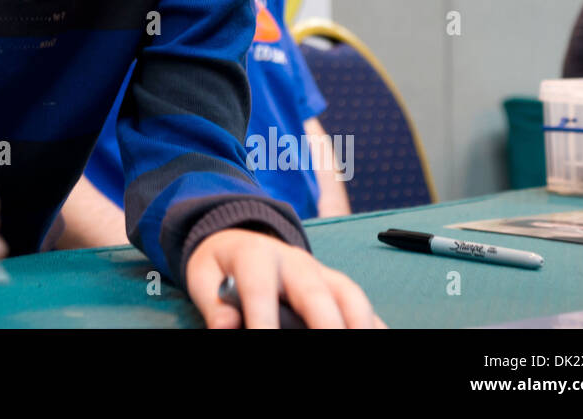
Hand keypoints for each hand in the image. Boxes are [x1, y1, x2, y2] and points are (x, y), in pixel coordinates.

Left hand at [185, 228, 384, 328]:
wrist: (244, 240)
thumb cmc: (223, 265)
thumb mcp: (203, 275)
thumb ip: (213, 302)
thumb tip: (224, 326)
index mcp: (256, 255)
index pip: (261, 289)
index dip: (264, 319)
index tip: (264, 339)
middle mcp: (296, 262)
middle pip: (315, 292)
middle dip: (325, 323)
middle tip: (328, 341)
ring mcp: (322, 272)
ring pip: (349, 296)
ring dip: (358, 323)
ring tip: (361, 343)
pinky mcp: (339, 286)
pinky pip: (363, 305)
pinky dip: (373, 323)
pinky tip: (378, 337)